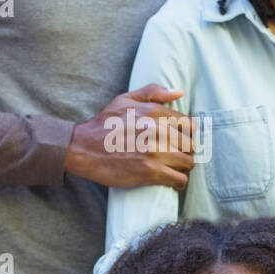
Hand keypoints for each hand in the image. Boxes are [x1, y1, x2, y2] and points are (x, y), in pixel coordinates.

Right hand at [64, 84, 197, 189]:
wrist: (83, 149)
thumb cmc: (104, 124)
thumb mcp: (125, 99)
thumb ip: (153, 92)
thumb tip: (179, 92)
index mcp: (154, 112)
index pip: (189, 125)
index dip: (187, 134)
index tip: (181, 141)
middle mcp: (157, 130)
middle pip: (190, 145)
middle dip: (186, 151)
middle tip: (177, 156)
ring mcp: (154, 152)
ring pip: (188, 163)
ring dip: (183, 167)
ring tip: (174, 168)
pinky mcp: (150, 172)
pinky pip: (179, 179)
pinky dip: (179, 181)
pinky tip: (172, 180)